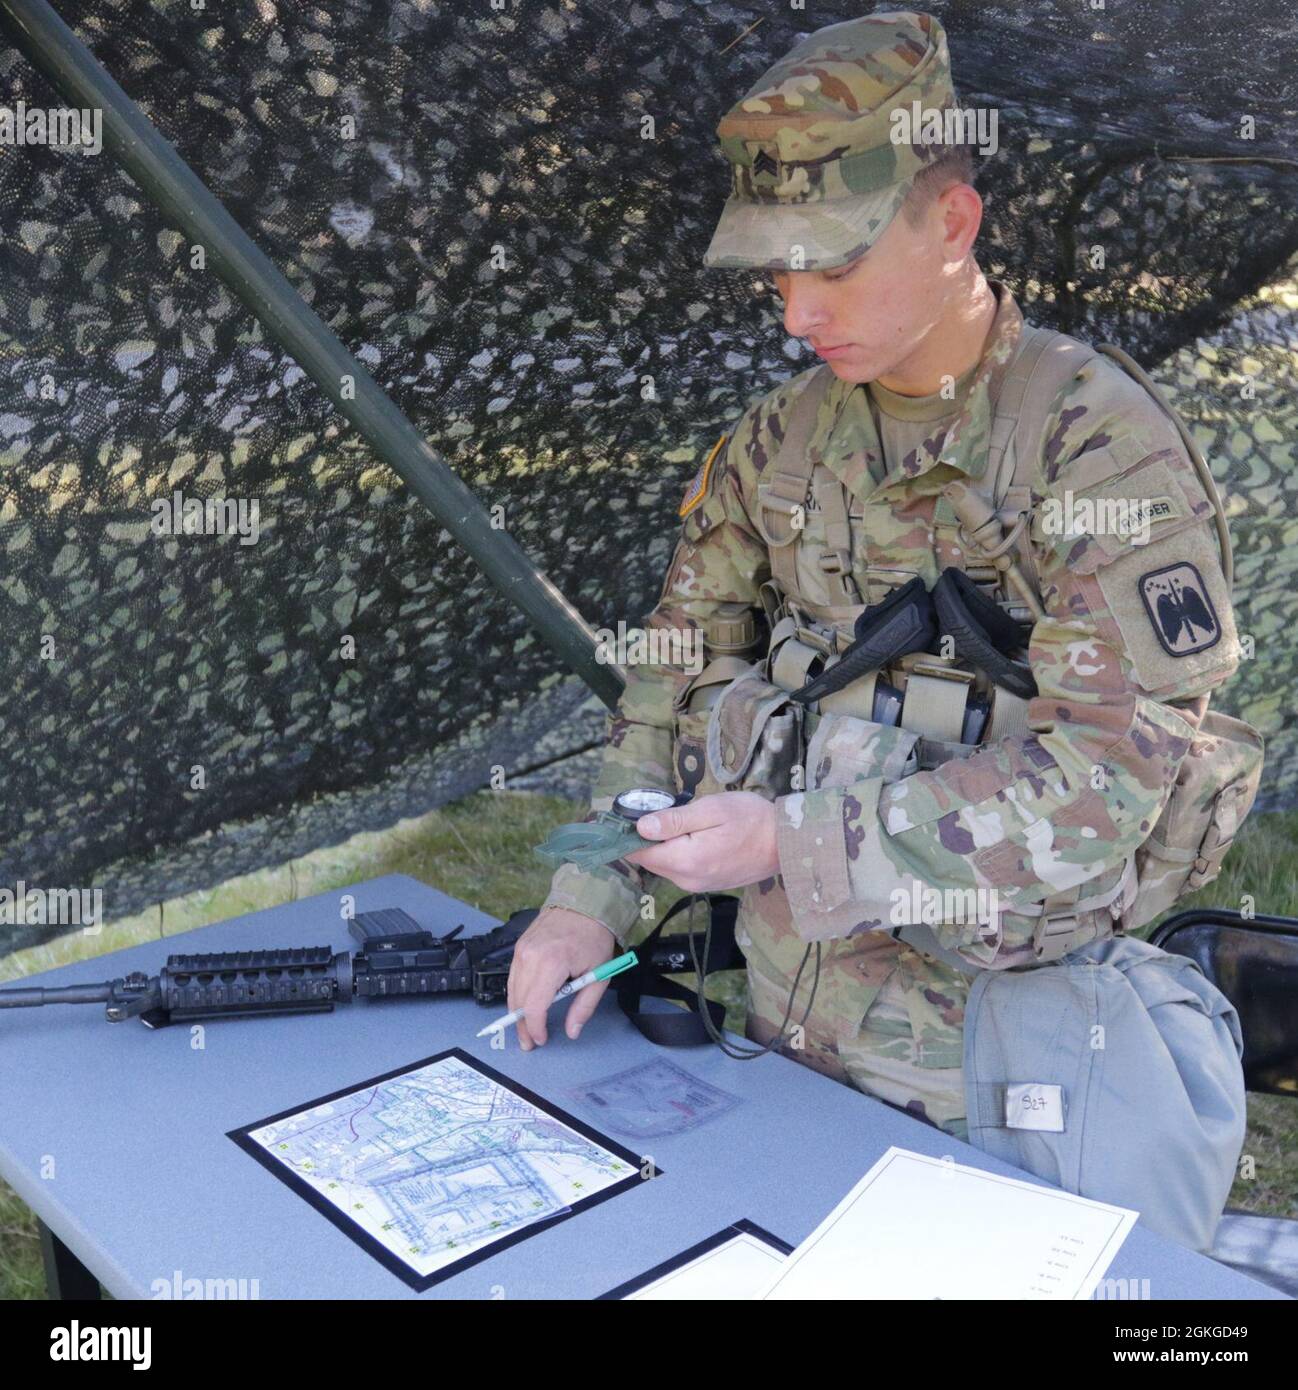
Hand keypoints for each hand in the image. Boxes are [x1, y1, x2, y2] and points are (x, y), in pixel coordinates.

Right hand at [506, 907, 616, 1048]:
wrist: (584, 902)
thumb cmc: (594, 937)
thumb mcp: (599, 974)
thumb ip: (584, 1006)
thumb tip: (572, 1031)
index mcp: (551, 964)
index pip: (534, 1005)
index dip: (535, 1028)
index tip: (541, 1040)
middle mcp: (530, 957)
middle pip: (518, 1001)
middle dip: (522, 1026)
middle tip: (530, 1043)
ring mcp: (521, 950)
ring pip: (511, 990)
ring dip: (516, 1012)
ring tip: (524, 1029)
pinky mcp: (519, 947)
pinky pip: (512, 977)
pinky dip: (516, 994)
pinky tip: (523, 1006)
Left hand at [623, 791, 779, 892]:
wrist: (786, 844)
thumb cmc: (751, 819)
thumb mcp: (712, 810)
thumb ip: (675, 820)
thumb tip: (640, 826)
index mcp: (685, 860)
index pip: (639, 852)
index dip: (630, 833)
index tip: (631, 814)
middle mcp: (687, 880)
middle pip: (650, 859)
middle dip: (649, 838)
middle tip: (665, 810)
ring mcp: (698, 885)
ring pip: (665, 864)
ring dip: (666, 845)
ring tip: (685, 821)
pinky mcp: (707, 885)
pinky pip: (681, 869)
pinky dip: (680, 853)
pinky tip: (697, 836)